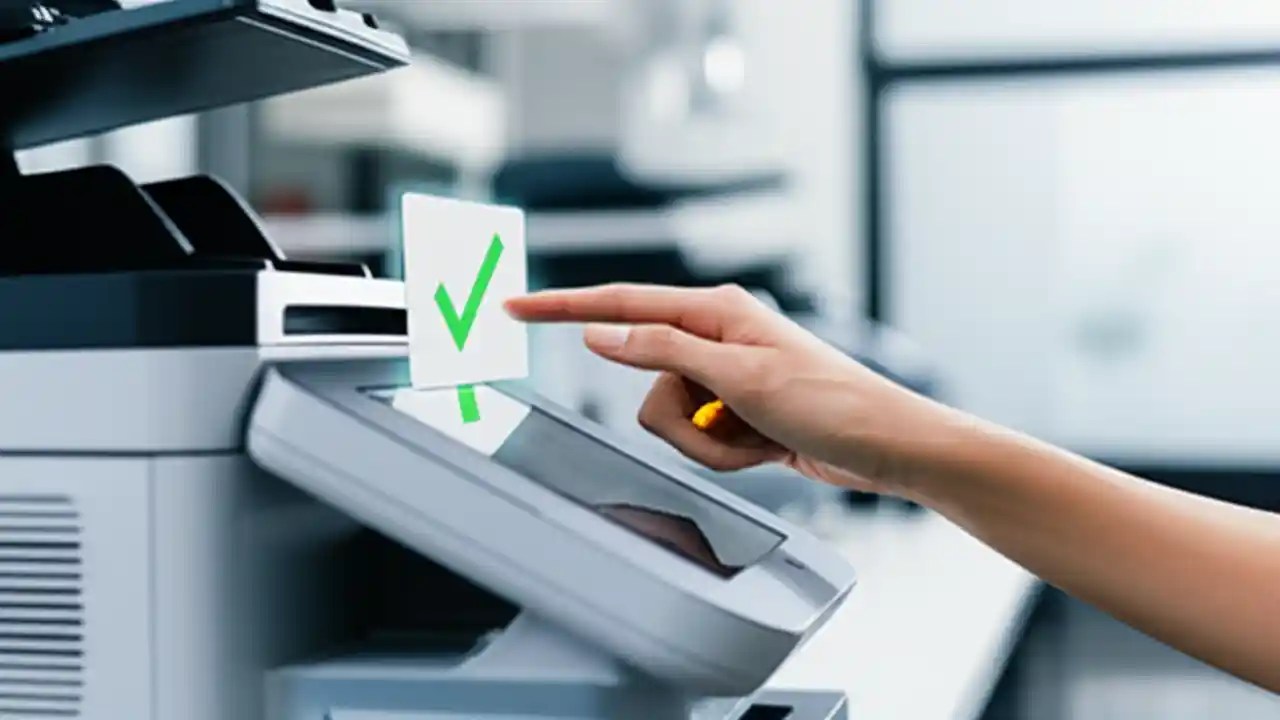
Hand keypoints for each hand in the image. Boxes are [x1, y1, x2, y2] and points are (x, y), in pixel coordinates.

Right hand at [506, 284, 963, 496]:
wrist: (884, 446)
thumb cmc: (830, 402)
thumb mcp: (740, 375)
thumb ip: (663, 350)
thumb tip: (602, 334)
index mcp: (715, 311)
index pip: (621, 304)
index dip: (563, 309)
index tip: (516, 305)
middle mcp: (716, 338)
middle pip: (645, 384)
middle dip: (682, 422)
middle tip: (732, 423)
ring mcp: (724, 377)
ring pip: (668, 420)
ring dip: (708, 444)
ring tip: (757, 437)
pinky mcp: (734, 411)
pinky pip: (698, 440)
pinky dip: (725, 454)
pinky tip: (765, 446)